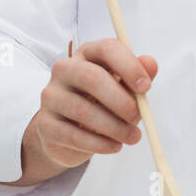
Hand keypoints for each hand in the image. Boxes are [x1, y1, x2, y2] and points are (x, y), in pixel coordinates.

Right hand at [16, 38, 157, 183]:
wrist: (69, 133)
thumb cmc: (103, 103)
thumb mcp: (124, 87)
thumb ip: (138, 75)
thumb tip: (151, 63)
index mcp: (87, 54)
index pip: (106, 49)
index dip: (129, 66)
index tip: (146, 87)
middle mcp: (64, 69)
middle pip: (91, 77)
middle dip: (120, 100)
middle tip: (137, 117)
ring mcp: (51, 96)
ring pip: (83, 110)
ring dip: (114, 127)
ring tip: (132, 137)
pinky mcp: (45, 124)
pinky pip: (73, 135)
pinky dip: (99, 144)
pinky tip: (115, 146)